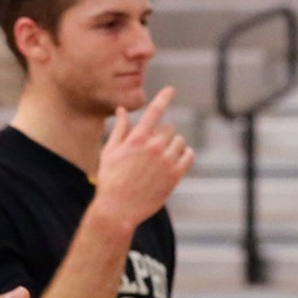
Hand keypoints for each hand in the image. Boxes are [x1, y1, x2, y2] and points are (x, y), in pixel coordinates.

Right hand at [91, 88, 188, 232]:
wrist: (118, 208)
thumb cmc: (110, 179)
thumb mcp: (109, 151)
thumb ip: (119, 129)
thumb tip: (121, 110)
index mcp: (136, 139)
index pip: (154, 111)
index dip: (164, 98)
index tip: (171, 89)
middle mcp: (154, 147)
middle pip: (169, 128)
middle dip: (162, 134)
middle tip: (151, 148)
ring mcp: (166, 161)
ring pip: (180, 141)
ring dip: (173, 145)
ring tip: (160, 156)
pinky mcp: (175, 175)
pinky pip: (188, 155)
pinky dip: (184, 154)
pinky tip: (174, 159)